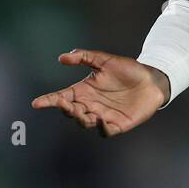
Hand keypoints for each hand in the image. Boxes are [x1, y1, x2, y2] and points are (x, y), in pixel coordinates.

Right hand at [31, 49, 169, 137]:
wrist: (152, 79)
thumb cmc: (128, 70)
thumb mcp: (104, 60)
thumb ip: (84, 57)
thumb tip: (61, 58)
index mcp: (84, 91)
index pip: (62, 97)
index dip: (48, 101)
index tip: (36, 103)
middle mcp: (90, 105)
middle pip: (71, 112)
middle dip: (65, 109)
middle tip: (63, 103)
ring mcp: (103, 116)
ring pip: (85, 122)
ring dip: (80, 118)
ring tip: (79, 111)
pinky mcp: (118, 124)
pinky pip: (105, 131)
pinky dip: (101, 128)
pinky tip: (99, 119)